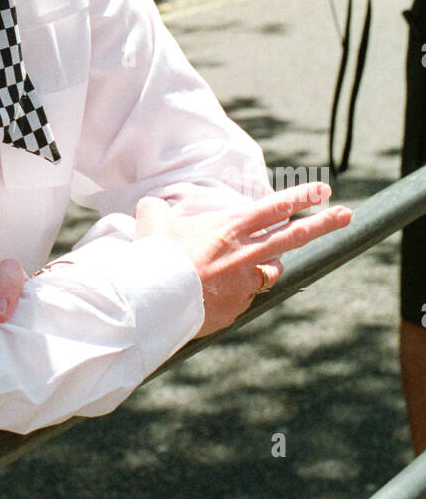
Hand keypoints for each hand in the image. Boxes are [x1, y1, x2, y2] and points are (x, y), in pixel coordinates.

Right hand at [135, 183, 351, 337]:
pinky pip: (245, 297)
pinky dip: (235, 293)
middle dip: (323, 224)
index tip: (323, 190)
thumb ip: (158, 208)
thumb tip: (155, 206)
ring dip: (268, 266)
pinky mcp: (238, 308)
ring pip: (271, 271)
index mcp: (230, 227)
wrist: (155, 299)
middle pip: (293, 236)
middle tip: (347, 215)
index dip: (300, 197)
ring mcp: (245, 283)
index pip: (274, 207)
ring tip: (251, 264)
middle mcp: (245, 253)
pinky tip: (214, 294)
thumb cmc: (155, 256)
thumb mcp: (152, 219)